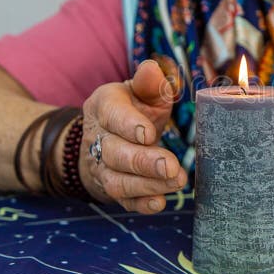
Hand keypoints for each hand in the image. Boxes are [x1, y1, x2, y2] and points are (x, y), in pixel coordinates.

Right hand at [80, 60, 186, 213]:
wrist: (106, 136)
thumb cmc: (133, 108)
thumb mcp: (140, 91)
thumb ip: (149, 83)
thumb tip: (152, 69)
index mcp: (103, 106)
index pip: (112, 115)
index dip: (129, 125)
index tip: (149, 134)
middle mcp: (97, 137)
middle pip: (114, 153)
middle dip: (143, 162)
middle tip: (172, 167)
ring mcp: (101, 166)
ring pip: (117, 180)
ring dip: (147, 185)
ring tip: (176, 182)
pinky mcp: (111, 187)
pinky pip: (123, 201)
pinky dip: (140, 204)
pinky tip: (160, 203)